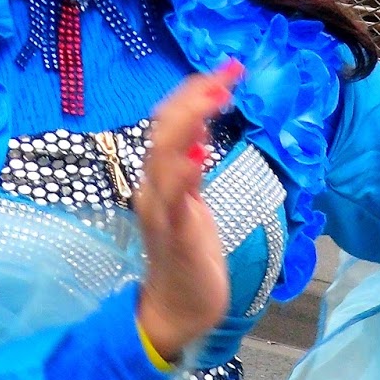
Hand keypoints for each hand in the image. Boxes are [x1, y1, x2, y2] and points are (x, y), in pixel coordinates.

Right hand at [135, 61, 242, 362]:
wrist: (179, 308)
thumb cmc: (188, 253)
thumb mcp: (192, 199)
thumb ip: (190, 163)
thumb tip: (198, 120)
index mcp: (158, 178)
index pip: (168, 124)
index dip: (192, 94)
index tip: (225, 71)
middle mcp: (153, 189)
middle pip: (163, 133)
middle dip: (192, 100)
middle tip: (226, 75)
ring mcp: (161, 212)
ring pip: (163, 158)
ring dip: (187, 124)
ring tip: (213, 98)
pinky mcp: (176, 237)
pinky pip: (174, 202)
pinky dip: (182, 176)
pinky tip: (197, 156)